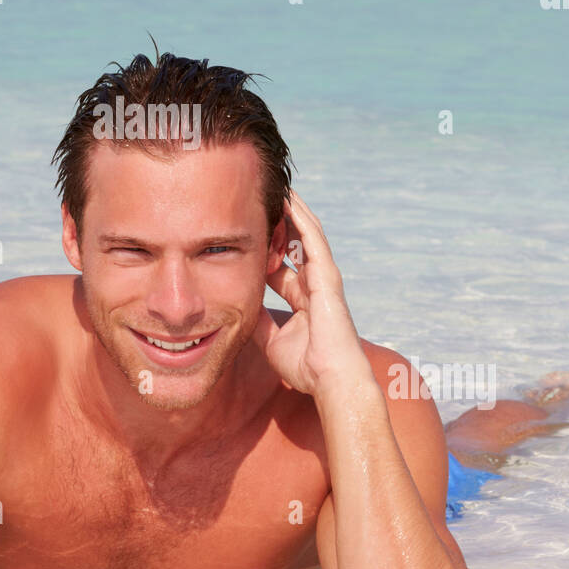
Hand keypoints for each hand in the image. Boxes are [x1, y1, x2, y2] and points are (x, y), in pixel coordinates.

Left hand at [254, 191, 371, 399]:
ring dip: (291, 211)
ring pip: (305, 234)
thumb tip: (236, 310)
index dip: (265, 249)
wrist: (331, 379)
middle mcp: (314, 283)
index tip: (246, 234)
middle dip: (279, 223)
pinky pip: (313, 239)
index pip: (281, 265)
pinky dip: (301, 218)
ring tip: (276, 188)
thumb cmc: (306, 366)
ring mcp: (323, 277)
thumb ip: (258, 320)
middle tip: (260, 201)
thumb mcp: (270, 339)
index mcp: (303, 298)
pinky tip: (289, 200)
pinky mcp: (328, 275)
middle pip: (294, 244)